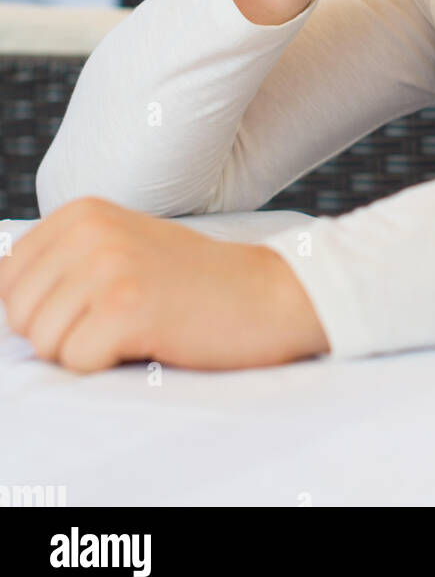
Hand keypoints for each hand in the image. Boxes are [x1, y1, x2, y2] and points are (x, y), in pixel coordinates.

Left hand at [0, 196, 329, 372]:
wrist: (267, 294)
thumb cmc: (192, 282)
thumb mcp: (119, 248)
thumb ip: (60, 260)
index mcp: (82, 213)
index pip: (7, 282)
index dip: (46, 310)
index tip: (98, 303)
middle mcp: (90, 231)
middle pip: (19, 316)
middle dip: (62, 334)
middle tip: (119, 319)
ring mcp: (109, 266)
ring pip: (44, 344)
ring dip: (88, 350)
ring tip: (138, 325)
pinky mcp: (128, 307)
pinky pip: (78, 362)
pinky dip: (112, 364)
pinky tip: (152, 337)